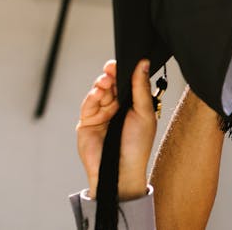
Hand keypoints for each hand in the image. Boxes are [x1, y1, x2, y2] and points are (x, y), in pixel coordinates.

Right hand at [76, 59, 156, 199]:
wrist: (122, 170)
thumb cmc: (137, 145)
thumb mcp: (144, 113)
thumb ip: (141, 88)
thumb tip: (143, 63)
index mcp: (132, 104)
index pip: (126, 82)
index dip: (123, 71)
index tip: (121, 62)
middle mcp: (116, 107)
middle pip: (111, 84)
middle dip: (110, 75)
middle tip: (111, 68)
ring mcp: (101, 114)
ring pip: (98, 92)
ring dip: (101, 84)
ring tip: (105, 81)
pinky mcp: (87, 122)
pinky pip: (88, 105)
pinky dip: (92, 97)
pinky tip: (98, 93)